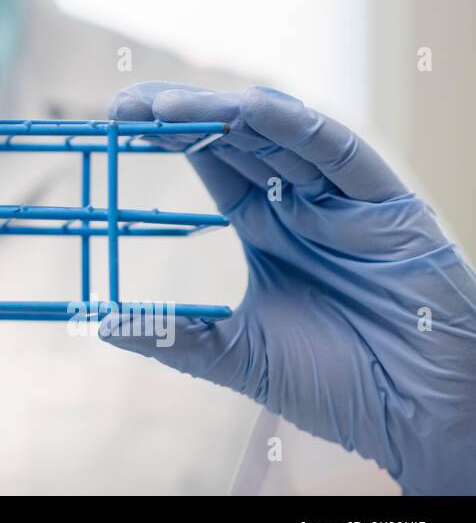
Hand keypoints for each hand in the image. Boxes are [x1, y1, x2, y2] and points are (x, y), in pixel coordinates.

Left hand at [102, 83, 475, 493]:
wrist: (420, 419)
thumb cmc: (340, 387)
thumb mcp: (238, 355)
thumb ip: (174, 338)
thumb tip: (101, 325)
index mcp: (269, 227)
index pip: (212, 162)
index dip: (168, 136)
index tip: (116, 120)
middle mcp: (304, 203)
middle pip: (238, 138)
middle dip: (183, 115)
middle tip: (127, 102)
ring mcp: (344, 200)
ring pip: (280, 135)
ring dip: (223, 113)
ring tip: (166, 104)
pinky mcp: (389, 206)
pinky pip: (339, 152)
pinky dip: (295, 126)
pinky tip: (250, 109)